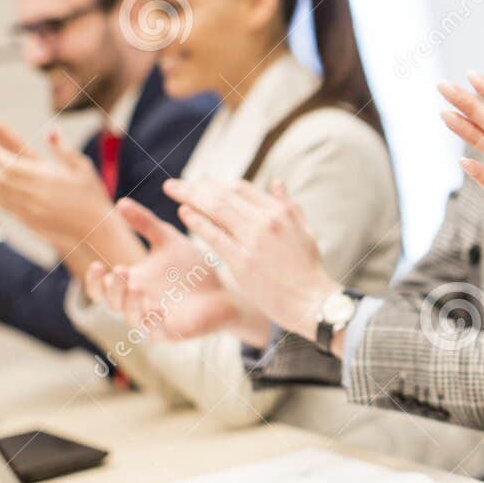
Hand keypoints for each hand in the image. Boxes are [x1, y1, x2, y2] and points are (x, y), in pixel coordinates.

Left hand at [0, 120, 140, 266]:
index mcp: (47, 179)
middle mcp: (34, 195)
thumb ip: (64, 151)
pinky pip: (2, 205)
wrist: (95, 233)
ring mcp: (28, 210)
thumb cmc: (92, 197)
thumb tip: (50, 132)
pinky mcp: (27, 221)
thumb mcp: (84, 170)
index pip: (10, 163)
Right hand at [84, 200, 262, 343]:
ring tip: (135, 285)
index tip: (99, 265)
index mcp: (130, 286)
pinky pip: (157, 330)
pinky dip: (153, 320)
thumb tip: (120, 202)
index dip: (95, 281)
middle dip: (111, 290)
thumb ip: (145, 223)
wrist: (224, 288)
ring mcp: (154, 321)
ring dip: (129, 303)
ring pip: (132, 318)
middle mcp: (137, 306)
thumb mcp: (167, 240)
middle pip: (112, 304)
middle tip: (119, 272)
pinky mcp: (174, 330)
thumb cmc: (192, 269)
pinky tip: (157, 306)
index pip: (101, 290)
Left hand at [164, 178, 335, 339]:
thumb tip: (277, 182)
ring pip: (216, 209)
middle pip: (224, 194)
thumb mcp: (305, 230)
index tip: (200, 185)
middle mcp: (267, 220)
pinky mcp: (242, 261)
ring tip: (172, 191)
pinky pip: (214, 235)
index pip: (241, 188)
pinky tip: (183, 213)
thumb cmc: (308, 268)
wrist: (311, 300)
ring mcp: (253, 240)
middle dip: (195, 186)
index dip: (216, 184)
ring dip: (190, 197)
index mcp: (281, 212)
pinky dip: (197, 221)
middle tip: (174, 184)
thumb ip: (289, 205)